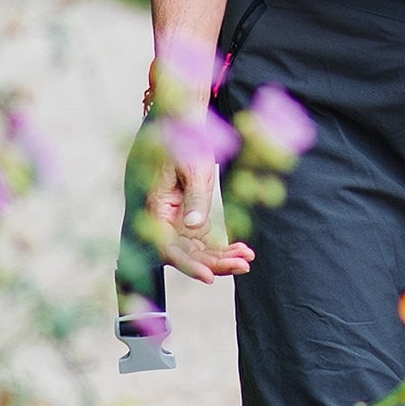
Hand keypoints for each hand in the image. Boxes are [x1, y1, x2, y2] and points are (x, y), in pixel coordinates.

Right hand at [145, 152, 254, 283]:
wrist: (185, 129)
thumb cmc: (187, 145)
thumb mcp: (195, 169)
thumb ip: (195, 199)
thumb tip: (194, 227)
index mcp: (157, 211)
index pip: (169, 249)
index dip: (188, 266)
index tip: (209, 277)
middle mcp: (164, 223)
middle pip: (186, 255)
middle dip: (214, 264)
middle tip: (243, 265)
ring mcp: (177, 224)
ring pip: (197, 252)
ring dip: (222, 259)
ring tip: (247, 258)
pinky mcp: (190, 220)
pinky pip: (204, 242)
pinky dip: (223, 248)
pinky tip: (243, 250)